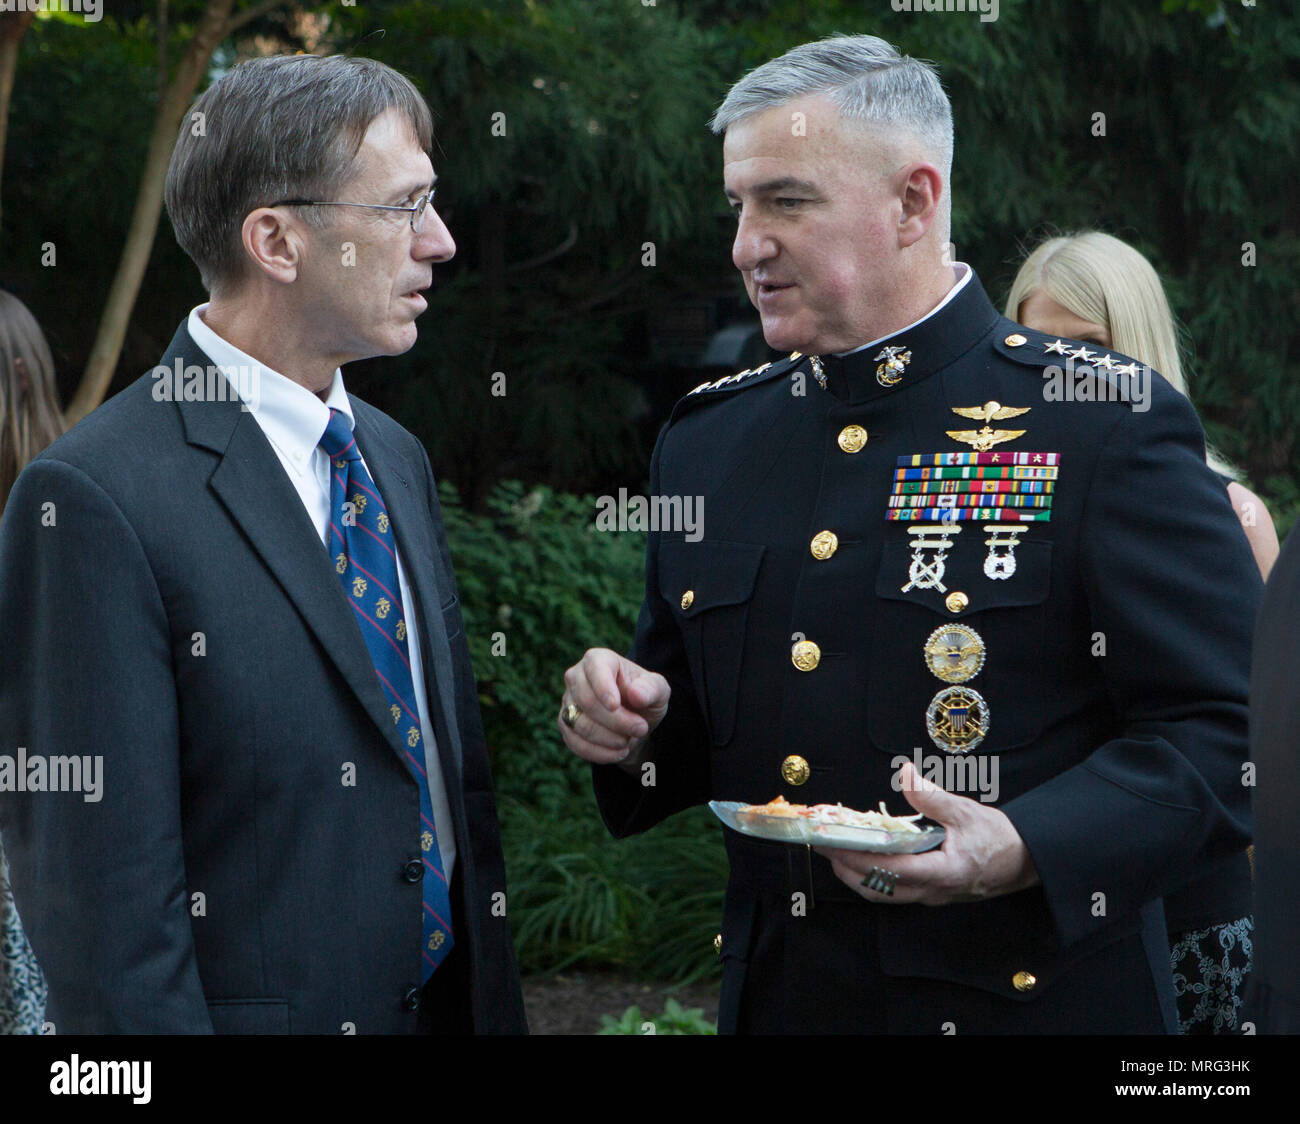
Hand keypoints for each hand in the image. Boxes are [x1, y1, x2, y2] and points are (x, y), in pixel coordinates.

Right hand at [558, 648, 669, 765]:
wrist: (635, 722)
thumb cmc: (645, 698)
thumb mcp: (658, 691)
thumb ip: (651, 689)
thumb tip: (636, 694)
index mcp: (599, 659)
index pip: (595, 668)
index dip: (603, 688)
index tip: (615, 705)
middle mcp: (576, 676)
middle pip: (587, 701)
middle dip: (616, 721)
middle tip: (641, 729)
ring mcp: (567, 701)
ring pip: (580, 724)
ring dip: (609, 738)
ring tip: (629, 741)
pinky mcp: (565, 724)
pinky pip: (575, 743)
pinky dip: (599, 752)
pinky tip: (618, 753)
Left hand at [814, 762, 1039, 904]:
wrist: (1026, 861)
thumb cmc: (999, 838)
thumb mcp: (965, 811)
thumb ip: (932, 796)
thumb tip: (906, 773)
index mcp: (943, 872)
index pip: (890, 870)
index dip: (856, 858)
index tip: (831, 844)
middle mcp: (933, 891)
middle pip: (877, 889)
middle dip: (845, 868)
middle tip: (821, 846)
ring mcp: (931, 896)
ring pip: (883, 894)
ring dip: (855, 875)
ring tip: (835, 852)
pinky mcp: (931, 893)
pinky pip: (893, 891)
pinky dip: (871, 876)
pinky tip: (862, 858)